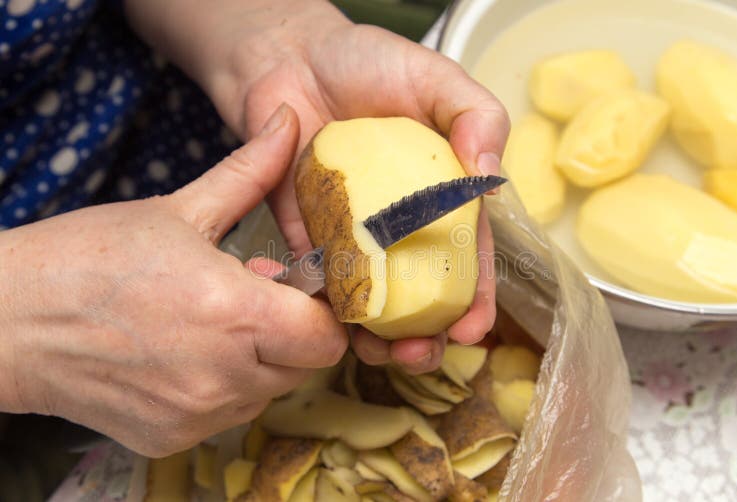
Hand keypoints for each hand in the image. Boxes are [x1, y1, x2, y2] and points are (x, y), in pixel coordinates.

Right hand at [0, 106, 347, 456]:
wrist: (8, 321)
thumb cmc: (88, 259)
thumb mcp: (178, 209)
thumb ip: (250, 172)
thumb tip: (289, 121)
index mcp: (232, 312)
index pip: (326, 336)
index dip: (322, 310)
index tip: (299, 287)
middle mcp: (222, 375)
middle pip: (306, 365)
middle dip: (293, 332)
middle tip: (253, 297)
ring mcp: (196, 414)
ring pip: (269, 390)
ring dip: (259, 360)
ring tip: (213, 322)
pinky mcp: (171, 437)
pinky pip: (227, 414)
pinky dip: (222, 386)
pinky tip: (185, 354)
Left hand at [126, 0, 509, 373]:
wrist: (290, 59)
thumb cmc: (367, 62)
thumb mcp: (435, 78)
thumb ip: (476, 116)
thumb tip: (491, 180)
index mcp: (441, 200)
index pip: (467, 260)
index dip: (475, 299)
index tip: (472, 330)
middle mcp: (400, 228)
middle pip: (420, 297)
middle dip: (426, 336)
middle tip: (419, 355)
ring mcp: (354, 239)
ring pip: (371, 305)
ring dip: (376, 338)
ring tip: (378, 354)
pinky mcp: (308, 240)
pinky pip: (317, 284)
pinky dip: (321, 311)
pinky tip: (325, 326)